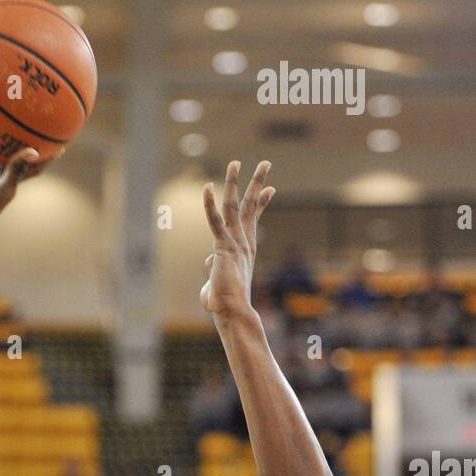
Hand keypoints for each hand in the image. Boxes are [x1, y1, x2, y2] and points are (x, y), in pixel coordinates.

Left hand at [200, 160, 275, 318]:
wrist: (233, 313)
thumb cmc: (225, 304)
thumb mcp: (217, 282)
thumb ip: (213, 269)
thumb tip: (209, 263)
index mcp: (245, 249)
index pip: (253, 220)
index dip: (260, 203)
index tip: (271, 189)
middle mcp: (243, 242)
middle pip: (249, 207)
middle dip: (256, 183)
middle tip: (266, 163)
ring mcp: (234, 243)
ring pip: (234, 207)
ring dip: (235, 183)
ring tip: (237, 162)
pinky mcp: (223, 248)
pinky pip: (215, 222)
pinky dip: (209, 205)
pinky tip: (205, 188)